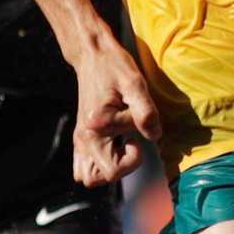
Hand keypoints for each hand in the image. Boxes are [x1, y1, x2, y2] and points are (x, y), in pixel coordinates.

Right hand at [71, 39, 159, 187]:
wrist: (93, 54)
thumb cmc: (115, 66)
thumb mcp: (135, 84)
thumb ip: (145, 112)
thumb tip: (154, 137)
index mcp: (95, 128)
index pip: (113, 170)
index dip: (132, 159)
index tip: (135, 137)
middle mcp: (83, 137)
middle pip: (98, 179)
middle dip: (121, 166)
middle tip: (129, 142)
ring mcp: (80, 138)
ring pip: (88, 176)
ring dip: (108, 167)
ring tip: (120, 145)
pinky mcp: (81, 136)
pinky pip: (83, 166)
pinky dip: (99, 163)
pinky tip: (113, 144)